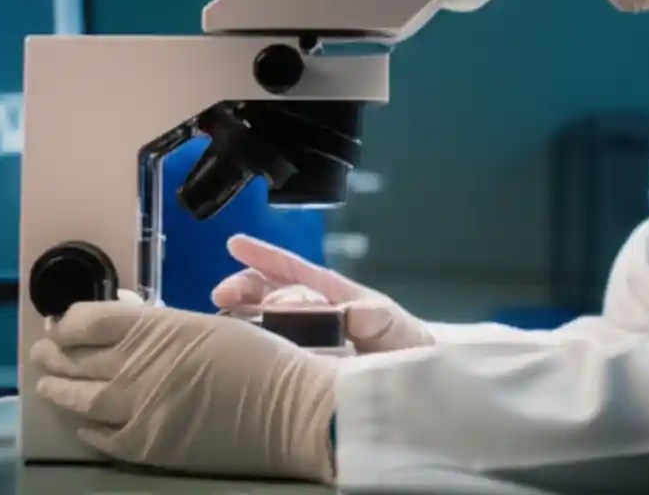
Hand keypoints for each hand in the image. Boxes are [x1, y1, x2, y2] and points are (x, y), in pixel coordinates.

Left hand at [32, 301, 336, 482]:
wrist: (290, 413)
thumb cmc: (259, 359)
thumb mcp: (207, 323)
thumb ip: (160, 321)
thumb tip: (127, 312)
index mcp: (154, 328)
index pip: (89, 320)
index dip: (68, 322)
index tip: (61, 324)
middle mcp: (136, 366)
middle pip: (76, 358)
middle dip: (54, 354)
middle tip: (42, 352)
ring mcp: (138, 409)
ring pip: (80, 398)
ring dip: (59, 389)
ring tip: (46, 384)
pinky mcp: (148, 445)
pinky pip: (102, 438)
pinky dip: (87, 428)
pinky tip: (82, 423)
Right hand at [213, 234, 435, 353]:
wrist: (424, 404)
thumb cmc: (413, 364)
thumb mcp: (405, 342)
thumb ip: (385, 325)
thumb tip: (359, 313)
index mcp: (343, 301)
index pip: (301, 274)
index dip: (268, 257)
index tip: (236, 244)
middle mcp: (320, 319)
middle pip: (275, 293)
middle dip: (248, 288)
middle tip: (225, 295)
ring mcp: (308, 346)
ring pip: (267, 322)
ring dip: (244, 316)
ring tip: (224, 320)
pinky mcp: (300, 374)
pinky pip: (271, 355)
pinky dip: (251, 348)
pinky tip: (233, 350)